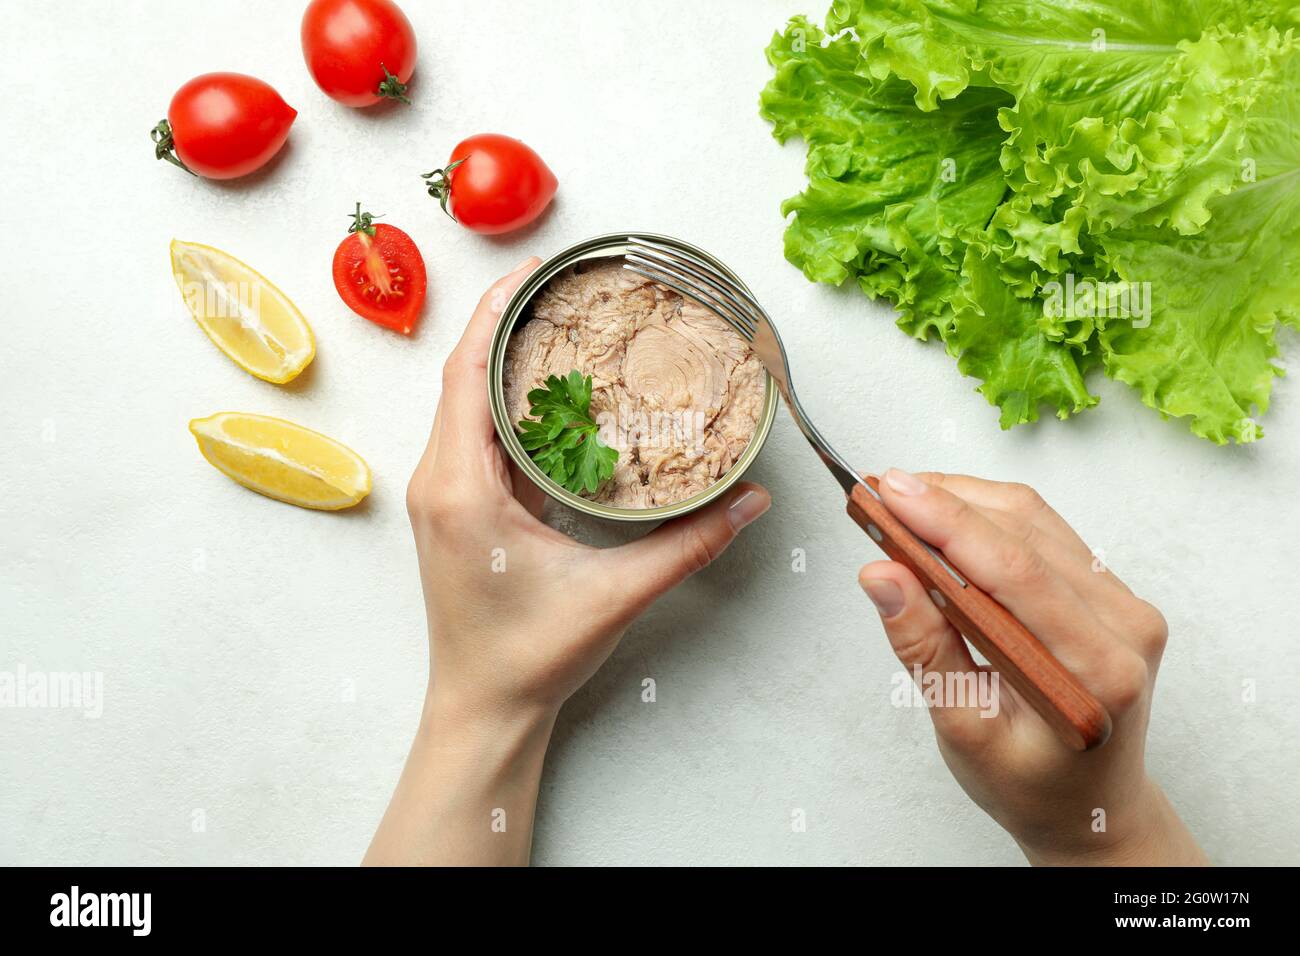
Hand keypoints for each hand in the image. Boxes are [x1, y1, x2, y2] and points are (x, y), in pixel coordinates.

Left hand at [365, 258, 770, 865]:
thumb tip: (750, 500)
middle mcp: (439, 480)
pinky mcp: (456, 506)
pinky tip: (551, 388)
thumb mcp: (615, 595)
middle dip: (508, 322)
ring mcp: (442, 492)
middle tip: (566, 285)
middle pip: (464, 374)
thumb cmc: (529, 657)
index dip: (498, 313)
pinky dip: (507, 399)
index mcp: (461, 489)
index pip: (467, 374)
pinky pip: (475, 431)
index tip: (538, 271)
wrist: (485, 708)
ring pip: (466, 401)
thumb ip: (688, 545)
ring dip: (505, 358)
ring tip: (562, 322)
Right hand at [859, 469, 1205, 865]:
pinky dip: (989, 516)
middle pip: (1025, 534)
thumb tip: (882, 575)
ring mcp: (1126, 605)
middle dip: (944, 503)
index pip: (1015, 573)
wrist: (1088, 806)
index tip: (889, 493)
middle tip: (878, 490)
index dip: (946, 523)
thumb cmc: (1029, 783)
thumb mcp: (963, 729)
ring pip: (1035, 521)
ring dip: (964, 500)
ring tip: (901, 498)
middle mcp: (1126, 629)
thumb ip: (925, 646)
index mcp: (1095, 673)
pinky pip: (1047, 533)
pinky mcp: (1112, 592)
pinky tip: (944, 515)